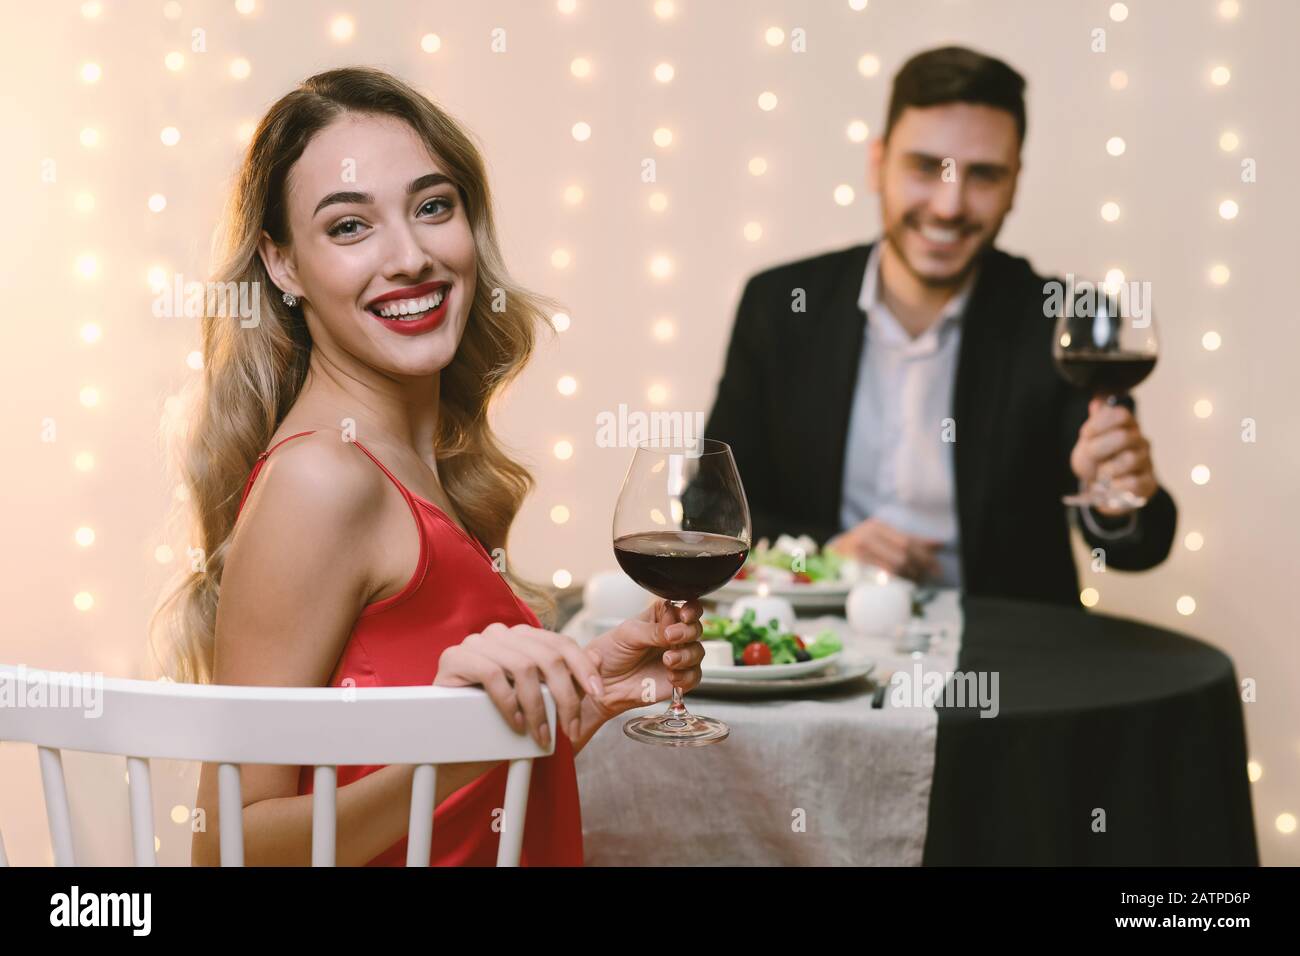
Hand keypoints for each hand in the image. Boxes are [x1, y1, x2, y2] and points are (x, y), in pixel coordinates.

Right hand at [434, 623, 602, 749]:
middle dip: (565, 695)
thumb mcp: (539, 700)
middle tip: (569, 728)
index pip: (561, 643)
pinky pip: (492, 676)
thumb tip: (599, 660)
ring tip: (541, 734)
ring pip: (522, 667)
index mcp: (522, 638)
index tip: (597, 694)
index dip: (583, 667)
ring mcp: (476, 643)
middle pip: (546, 656)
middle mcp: (500, 634)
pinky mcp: (454, 658)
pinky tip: (515, 724)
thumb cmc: (498, 721)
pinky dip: (509, 703)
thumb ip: (565, 679)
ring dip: (537, 707)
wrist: (452, 743)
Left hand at [582, 599, 705, 720]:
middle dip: (688, 632)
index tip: (684, 616)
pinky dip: (685, 676)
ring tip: (668, 660)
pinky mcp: (678, 679)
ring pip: (698, 652)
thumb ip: (651, 631)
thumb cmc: (610, 652)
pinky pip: (694, 677)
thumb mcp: (627, 634)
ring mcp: (677, 657)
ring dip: (686, 655)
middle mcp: (672, 636)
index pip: (684, 607)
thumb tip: (671, 628)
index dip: (689, 610)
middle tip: (671, 637)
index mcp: (660, 617)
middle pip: (695, 628)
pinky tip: (670, 676)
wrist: (603, 682)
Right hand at [826, 518, 941, 581]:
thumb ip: (907, 542)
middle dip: (921, 565)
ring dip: (910, 574)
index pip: (908, 539)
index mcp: (877, 527)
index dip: (926, 554)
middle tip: (929, 576)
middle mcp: (868, 534)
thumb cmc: (859, 551)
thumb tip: (938, 545)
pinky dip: (895, 580)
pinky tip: (901, 584)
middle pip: (904, 550)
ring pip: (896, 562)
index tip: (937, 567)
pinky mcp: (854, 563)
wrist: (827, 558)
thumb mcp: (881, 541)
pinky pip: (881, 572)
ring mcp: (859, 548)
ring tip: (915, 581)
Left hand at [1070, 397, 1157, 514]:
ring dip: (1107, 469)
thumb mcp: (1088, 441)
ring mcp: (1147, 462)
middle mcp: (1141, 441)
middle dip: (1099, 448)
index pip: (1121, 414)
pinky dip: (1117, 486)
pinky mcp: (1149, 483)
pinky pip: (1134, 483)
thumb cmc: (1096, 460)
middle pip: (1123, 436)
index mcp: (1126, 426)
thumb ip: (1094, 422)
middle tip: (1091, 456)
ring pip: (1130, 459)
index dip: (1100, 424)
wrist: (1101, 489)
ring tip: (1101, 474)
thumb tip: (1097, 401)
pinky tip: (1111, 486)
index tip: (1085, 435)